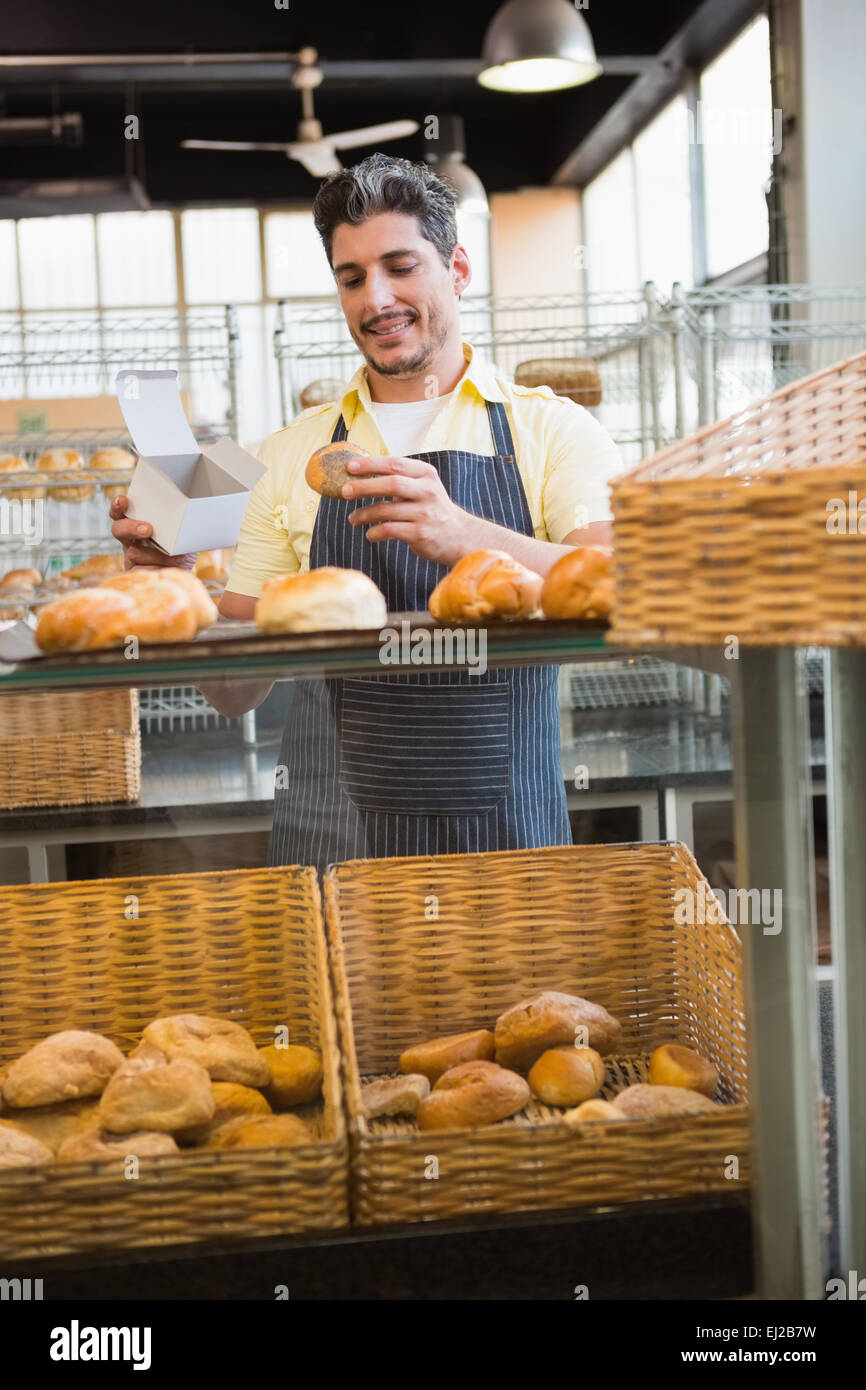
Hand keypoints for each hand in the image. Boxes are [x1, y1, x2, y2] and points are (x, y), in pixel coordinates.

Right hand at [109, 494, 196, 571]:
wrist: (187, 571)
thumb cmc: (181, 546)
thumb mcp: (182, 531)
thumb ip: (175, 522)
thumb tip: (186, 514)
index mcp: (137, 522)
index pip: (120, 511)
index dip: (118, 505)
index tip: (123, 500)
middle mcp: (130, 539)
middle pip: (118, 529)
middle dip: (131, 527)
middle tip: (148, 529)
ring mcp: (131, 557)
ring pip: (133, 553)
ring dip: (156, 554)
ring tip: (175, 556)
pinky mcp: (135, 574)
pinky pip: (140, 571)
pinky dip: (157, 568)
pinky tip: (167, 569)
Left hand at [342, 455, 467, 565]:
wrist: (459, 536)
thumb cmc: (432, 508)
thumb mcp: (423, 486)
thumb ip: (400, 478)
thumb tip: (361, 470)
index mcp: (426, 474)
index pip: (395, 464)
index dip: (370, 464)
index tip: (350, 466)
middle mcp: (427, 491)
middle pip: (391, 484)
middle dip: (363, 487)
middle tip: (344, 492)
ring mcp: (424, 513)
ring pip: (386, 510)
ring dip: (364, 514)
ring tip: (353, 518)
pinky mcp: (420, 534)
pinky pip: (389, 530)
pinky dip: (374, 533)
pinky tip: (370, 534)